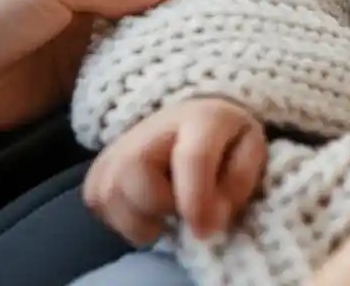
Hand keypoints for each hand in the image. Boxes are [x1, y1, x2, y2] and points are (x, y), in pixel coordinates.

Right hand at [83, 98, 267, 244]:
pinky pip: (99, 204)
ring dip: (142, 219)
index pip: (193, 158)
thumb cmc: (225, 143)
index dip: (197, 201)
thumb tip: (210, 222)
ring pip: (110, 194)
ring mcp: (117, 145)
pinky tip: (148, 209)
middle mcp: (152, 127)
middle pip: (134, 171)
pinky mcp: (98, 167)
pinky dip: (125, 219)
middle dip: (160, 206)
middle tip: (181, 213)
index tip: (206, 231)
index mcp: (202, 118)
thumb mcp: (251, 153)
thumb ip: (239, 184)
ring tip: (167, 210)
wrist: (191, 120)